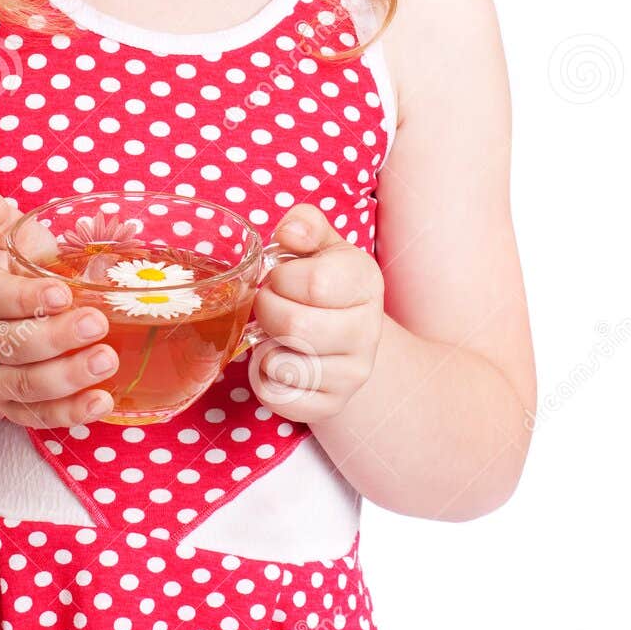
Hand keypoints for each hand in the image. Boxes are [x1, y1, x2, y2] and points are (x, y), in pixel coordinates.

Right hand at [0, 188, 118, 427]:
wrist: (2, 319)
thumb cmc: (13, 268)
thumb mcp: (6, 239)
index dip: (24, 299)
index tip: (63, 294)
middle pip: (7, 345)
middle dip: (54, 338)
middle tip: (97, 323)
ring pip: (21, 385)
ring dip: (66, 377)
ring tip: (107, 361)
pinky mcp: (12, 405)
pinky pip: (36, 417)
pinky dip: (68, 414)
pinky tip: (101, 402)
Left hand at [248, 204, 384, 421]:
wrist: (347, 334)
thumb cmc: (324, 282)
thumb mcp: (318, 244)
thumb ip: (305, 224)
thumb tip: (289, 233)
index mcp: (365, 283)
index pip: (315, 284)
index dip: (282, 278)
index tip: (282, 278)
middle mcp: (368, 332)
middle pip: (296, 327)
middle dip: (267, 311)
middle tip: (269, 305)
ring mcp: (353, 374)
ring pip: (284, 366)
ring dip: (264, 347)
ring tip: (276, 334)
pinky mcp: (332, 405)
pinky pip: (279, 399)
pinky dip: (263, 380)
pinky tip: (277, 361)